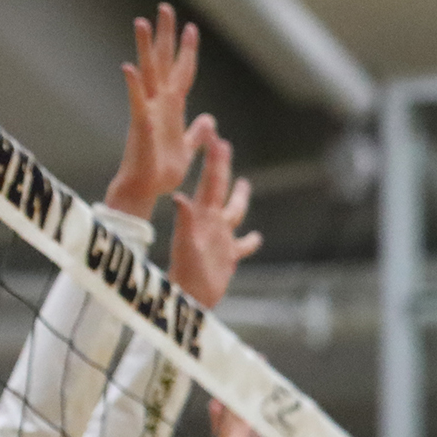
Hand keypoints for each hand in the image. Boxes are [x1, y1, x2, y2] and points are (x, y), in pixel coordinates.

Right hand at [105, 3, 208, 217]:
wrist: (146, 190)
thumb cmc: (162, 172)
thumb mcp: (188, 148)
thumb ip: (198, 132)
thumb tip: (208, 119)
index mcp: (172, 108)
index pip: (182, 72)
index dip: (186, 50)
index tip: (191, 27)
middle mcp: (159, 104)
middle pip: (163, 62)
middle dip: (165, 36)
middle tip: (166, 8)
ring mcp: (148, 112)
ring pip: (148, 73)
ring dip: (145, 48)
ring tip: (141, 21)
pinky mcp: (140, 126)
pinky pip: (136, 102)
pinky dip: (133, 85)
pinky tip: (128, 67)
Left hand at [169, 128, 261, 308]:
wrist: (188, 299)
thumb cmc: (185, 273)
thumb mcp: (185, 245)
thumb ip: (185, 221)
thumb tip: (179, 197)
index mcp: (204, 216)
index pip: (211, 182)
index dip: (214, 160)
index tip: (216, 137)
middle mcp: (213, 223)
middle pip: (221, 189)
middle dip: (222, 167)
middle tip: (224, 144)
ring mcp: (221, 239)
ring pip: (235, 213)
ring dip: (240, 198)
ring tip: (245, 184)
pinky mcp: (228, 257)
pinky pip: (243, 246)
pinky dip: (250, 241)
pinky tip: (257, 237)